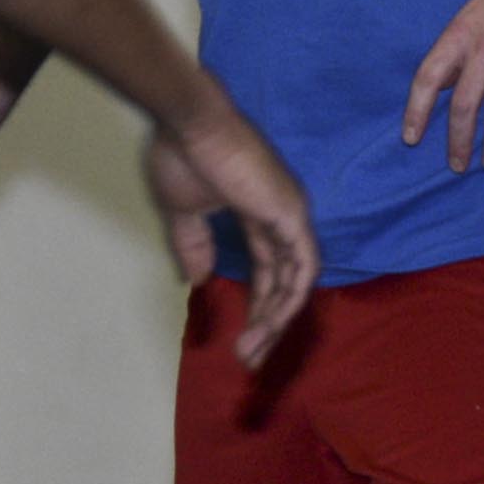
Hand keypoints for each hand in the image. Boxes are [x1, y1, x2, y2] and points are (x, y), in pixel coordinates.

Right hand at [143, 99, 318, 369]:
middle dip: (267, 324)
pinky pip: (301, 267)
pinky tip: (273, 323)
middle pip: (284, 283)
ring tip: (253, 351)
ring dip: (276, 320)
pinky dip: (290, 297)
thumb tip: (198, 281)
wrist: (188, 124)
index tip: (240, 339)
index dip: (256, 305)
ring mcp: (290, 216)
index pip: (266, 270)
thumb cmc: (182, 157)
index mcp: (257, 214)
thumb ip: (193, 246)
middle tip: (249, 359)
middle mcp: (281, 218)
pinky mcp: (291, 215)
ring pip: (295, 281)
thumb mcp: (183, 212)